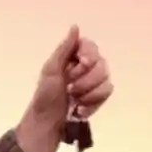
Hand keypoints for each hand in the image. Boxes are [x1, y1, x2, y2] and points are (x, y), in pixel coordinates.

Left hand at [16, 25, 113, 151]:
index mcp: (71, 58)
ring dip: (89, 92)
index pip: (91, 46)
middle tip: (70, 89)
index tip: (82, 64)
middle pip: (101, 63)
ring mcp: (93, 83)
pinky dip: (93, 102)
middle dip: (86, 79)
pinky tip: (80, 109)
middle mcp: (84, 68)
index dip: (89, 55)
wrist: (47, 124)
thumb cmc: (45, 97)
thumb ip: (64, 49)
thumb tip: (75, 27)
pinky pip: (107, 92)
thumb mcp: (50, 71)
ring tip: (74, 100)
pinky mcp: (97, 97)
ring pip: (106, 78)